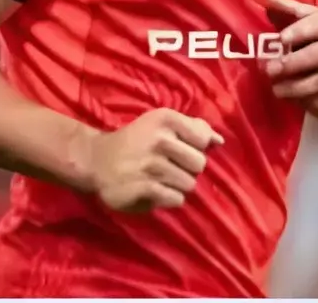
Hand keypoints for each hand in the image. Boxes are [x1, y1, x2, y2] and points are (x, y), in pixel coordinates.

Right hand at [81, 107, 220, 212]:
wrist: (97, 159)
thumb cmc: (137, 140)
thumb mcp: (163, 124)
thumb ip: (194, 129)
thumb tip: (220, 142)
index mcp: (167, 119)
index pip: (203, 140)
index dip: (195, 148)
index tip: (181, 150)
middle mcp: (160, 139)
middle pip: (199, 165)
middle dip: (188, 169)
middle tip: (170, 168)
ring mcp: (151, 165)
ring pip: (189, 184)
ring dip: (178, 186)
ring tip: (161, 180)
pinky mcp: (143, 188)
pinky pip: (175, 199)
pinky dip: (170, 199)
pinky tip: (156, 191)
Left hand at [266, 0, 317, 116]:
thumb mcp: (313, 19)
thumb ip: (291, 11)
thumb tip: (269, 1)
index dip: (300, 31)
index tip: (281, 39)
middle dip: (293, 64)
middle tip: (269, 70)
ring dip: (297, 87)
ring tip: (276, 89)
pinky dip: (311, 102)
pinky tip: (294, 99)